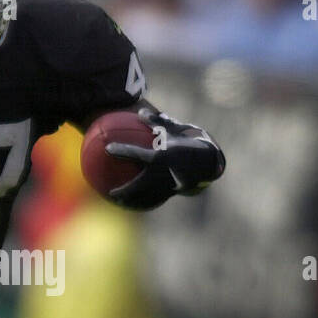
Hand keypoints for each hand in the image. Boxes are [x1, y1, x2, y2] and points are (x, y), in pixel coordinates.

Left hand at [105, 107, 224, 208]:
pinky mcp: (172, 191)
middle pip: (138, 186)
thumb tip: (140, 112)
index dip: (122, 151)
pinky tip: (137, 204)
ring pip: (146, 197)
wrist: (209, 162)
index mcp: (161, 157)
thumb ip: (156, 123)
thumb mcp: (174, 131)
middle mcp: (163, 173)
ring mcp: (168, 184)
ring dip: (133, 201)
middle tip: (110, 195)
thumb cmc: (189, 144)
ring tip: (120, 205)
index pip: (137, 154)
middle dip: (124, 192)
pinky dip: (144, 201)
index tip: (108, 149)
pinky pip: (154, 198)